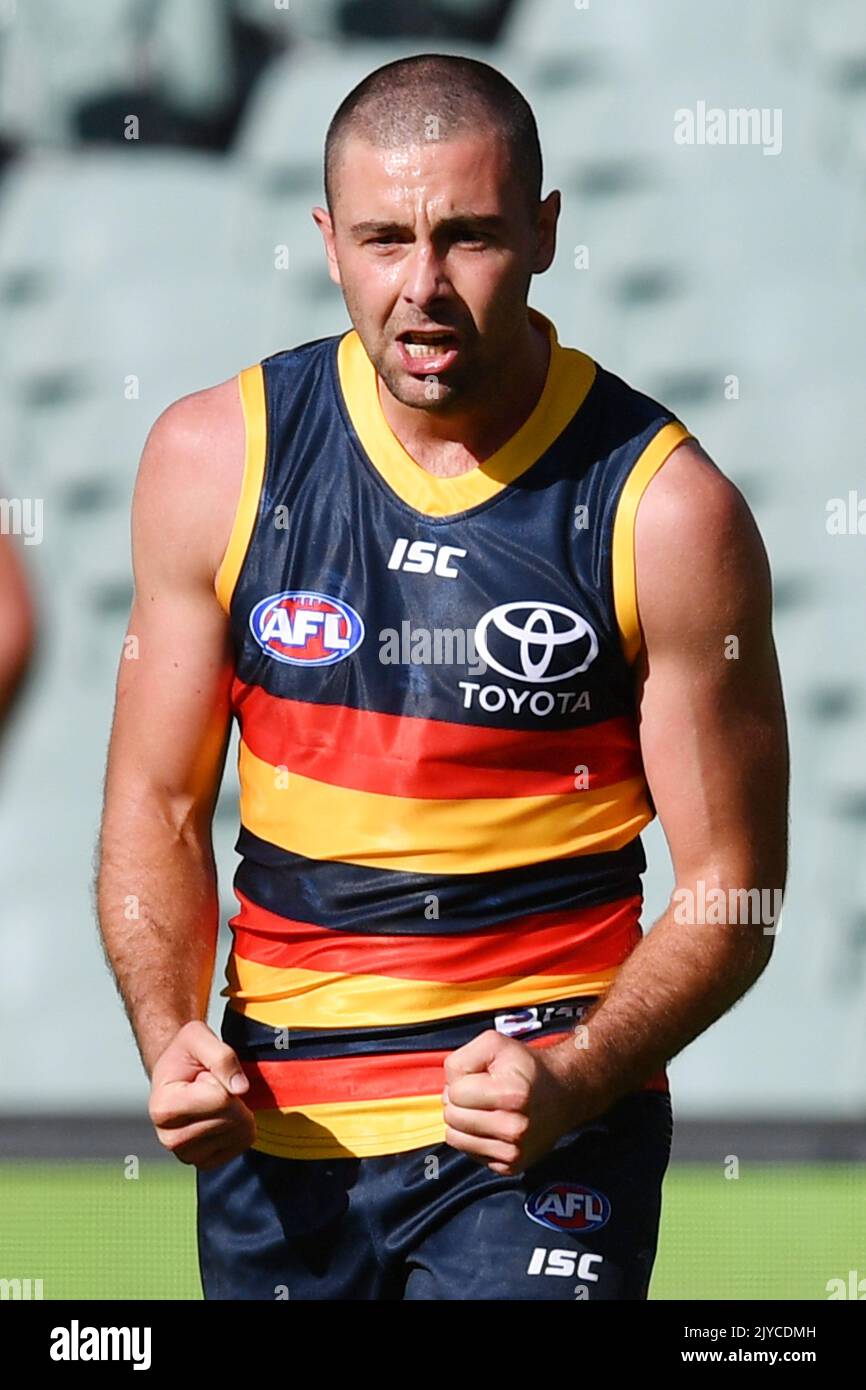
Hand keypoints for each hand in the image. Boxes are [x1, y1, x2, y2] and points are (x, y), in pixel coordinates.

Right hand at [148, 1020, 255, 1169]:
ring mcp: (188, 1155)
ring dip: (237, 1109)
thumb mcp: (198, 1036)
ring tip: (212, 1098)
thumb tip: (241, 1088)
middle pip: (232, 1118)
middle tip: (209, 1085)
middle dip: (232, 1095)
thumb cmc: (186, 1054)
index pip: (221, 1099)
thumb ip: (221, 1056)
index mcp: (163, 1108)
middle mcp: (170, 1139)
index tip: (203, 1073)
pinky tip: (220, 1114)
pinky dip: (240, 1125)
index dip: (223, 1077)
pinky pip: (243, 1143)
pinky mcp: (206, 1162)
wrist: (177, 1074)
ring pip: (240, 1132)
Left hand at [442, 1029, 594, 1175]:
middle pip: (452, 1117)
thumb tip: (447, 1087)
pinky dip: (474, 1138)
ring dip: (463, 1121)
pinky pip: (468, 1153)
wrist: (562, 1094)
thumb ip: (461, 1059)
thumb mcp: (494, 1045)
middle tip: (481, 1093)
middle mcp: (515, 1128)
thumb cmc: (525, 1067)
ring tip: (485, 1109)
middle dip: (460, 1101)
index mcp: (513, 1095)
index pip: (454, 1093)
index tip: (481, 1077)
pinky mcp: (511, 1167)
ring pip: (455, 1138)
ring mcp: (514, 1151)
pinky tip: (492, 1125)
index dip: (461, 1080)